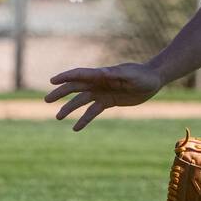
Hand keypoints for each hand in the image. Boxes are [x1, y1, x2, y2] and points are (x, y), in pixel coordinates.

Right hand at [45, 62, 162, 130]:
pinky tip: (75, 128)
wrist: (154, 80)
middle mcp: (98, 83)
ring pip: (81, 101)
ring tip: (57, 117)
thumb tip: (101, 72)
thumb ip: (116, 74)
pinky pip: (92, 111)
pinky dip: (84, 119)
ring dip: (69, 108)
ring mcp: (102, 92)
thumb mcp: (131, 75)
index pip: (79, 74)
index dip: (65, 77)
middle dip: (60, 93)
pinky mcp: (108, 102)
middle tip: (46, 100)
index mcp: (101, 74)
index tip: (52, 81)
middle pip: (75, 87)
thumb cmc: (143, 75)